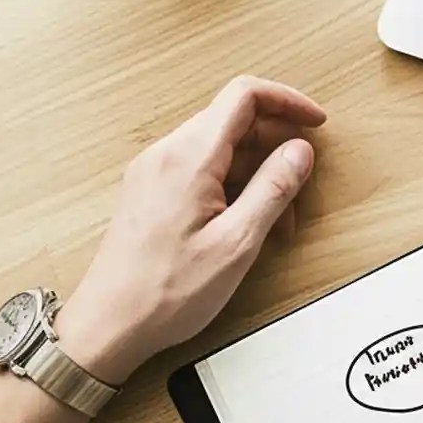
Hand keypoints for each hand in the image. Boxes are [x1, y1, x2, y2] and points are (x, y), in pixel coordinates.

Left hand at [52, 77, 326, 383]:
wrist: (107, 327)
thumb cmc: (165, 292)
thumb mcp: (237, 243)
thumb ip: (274, 189)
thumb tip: (301, 151)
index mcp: (188, 158)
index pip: (244, 96)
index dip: (287, 101)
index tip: (315, 122)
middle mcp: (167, 154)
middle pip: (235, 120)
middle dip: (277, 144)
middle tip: (301, 180)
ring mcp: (156, 171)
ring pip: (222, 148)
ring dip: (258, 171)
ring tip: (277, 218)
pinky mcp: (152, 191)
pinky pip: (203, 169)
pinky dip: (234, 185)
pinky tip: (247, 222)